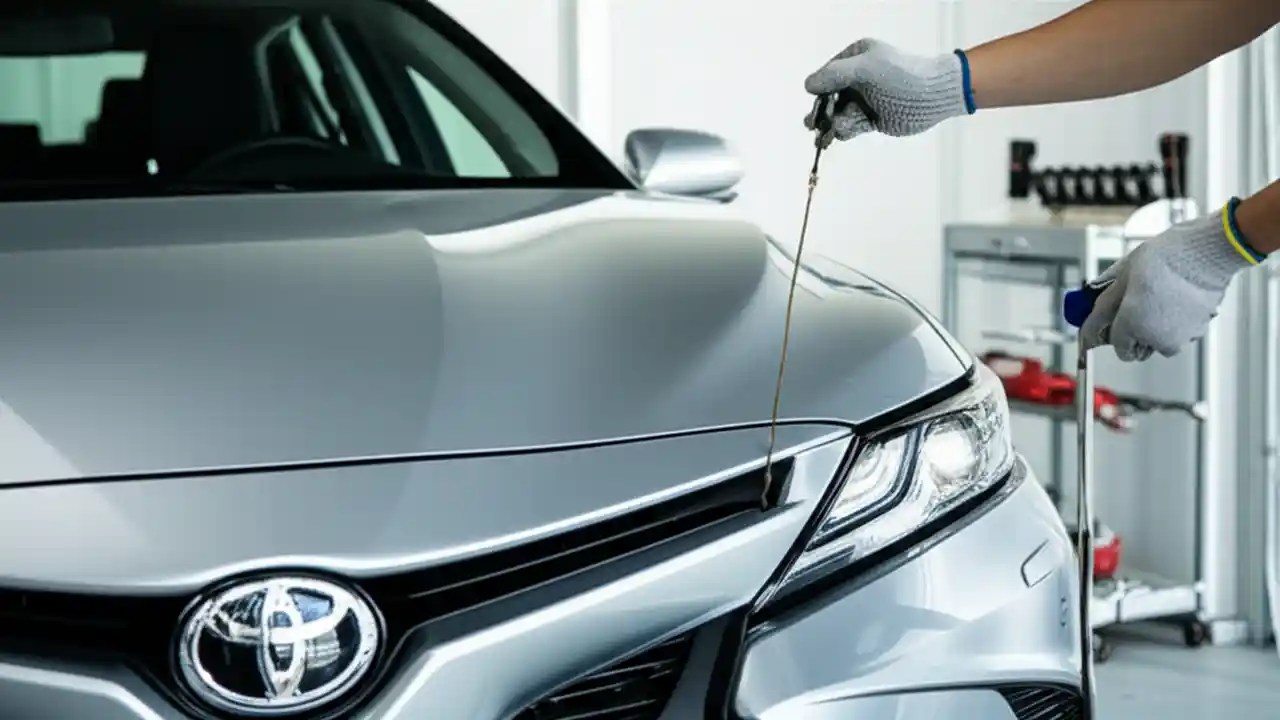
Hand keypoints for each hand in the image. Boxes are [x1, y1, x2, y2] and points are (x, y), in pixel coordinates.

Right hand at [804, 39, 971, 146]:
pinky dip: (843, 131)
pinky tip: (841, 134)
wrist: (931, 98)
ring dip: (829, 125)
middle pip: (828, 97)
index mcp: (855, 58)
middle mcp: (857, 78)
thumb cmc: (900, 78)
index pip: (827, 75)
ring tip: (823, 137)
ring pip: (836, 114)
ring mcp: (864, 99)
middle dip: (820, 113)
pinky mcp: (871, 119)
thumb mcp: (865, 69)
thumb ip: (834, 74)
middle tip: (812, 126)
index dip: (820, 92)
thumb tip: (807, 85)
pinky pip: (849, 126)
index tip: (818, 106)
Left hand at [1080, 207, 1254, 360]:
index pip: (1118, 347)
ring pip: (1160, 341)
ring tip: (1156, 299)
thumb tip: (1093, 311)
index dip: (1111, 336)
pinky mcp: (1200, 329)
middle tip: (1132, 309)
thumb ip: (1105, 300)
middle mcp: (1156, 338)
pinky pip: (1180, 332)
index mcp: (1132, 325)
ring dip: (1154, 328)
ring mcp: (1181, 336)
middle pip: (1139, 348)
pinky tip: (1173, 300)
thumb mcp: (1122, 274)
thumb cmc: (1164, 258)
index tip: (1107, 329)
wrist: (1206, 252)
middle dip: (1132, 334)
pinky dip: (1174, 322)